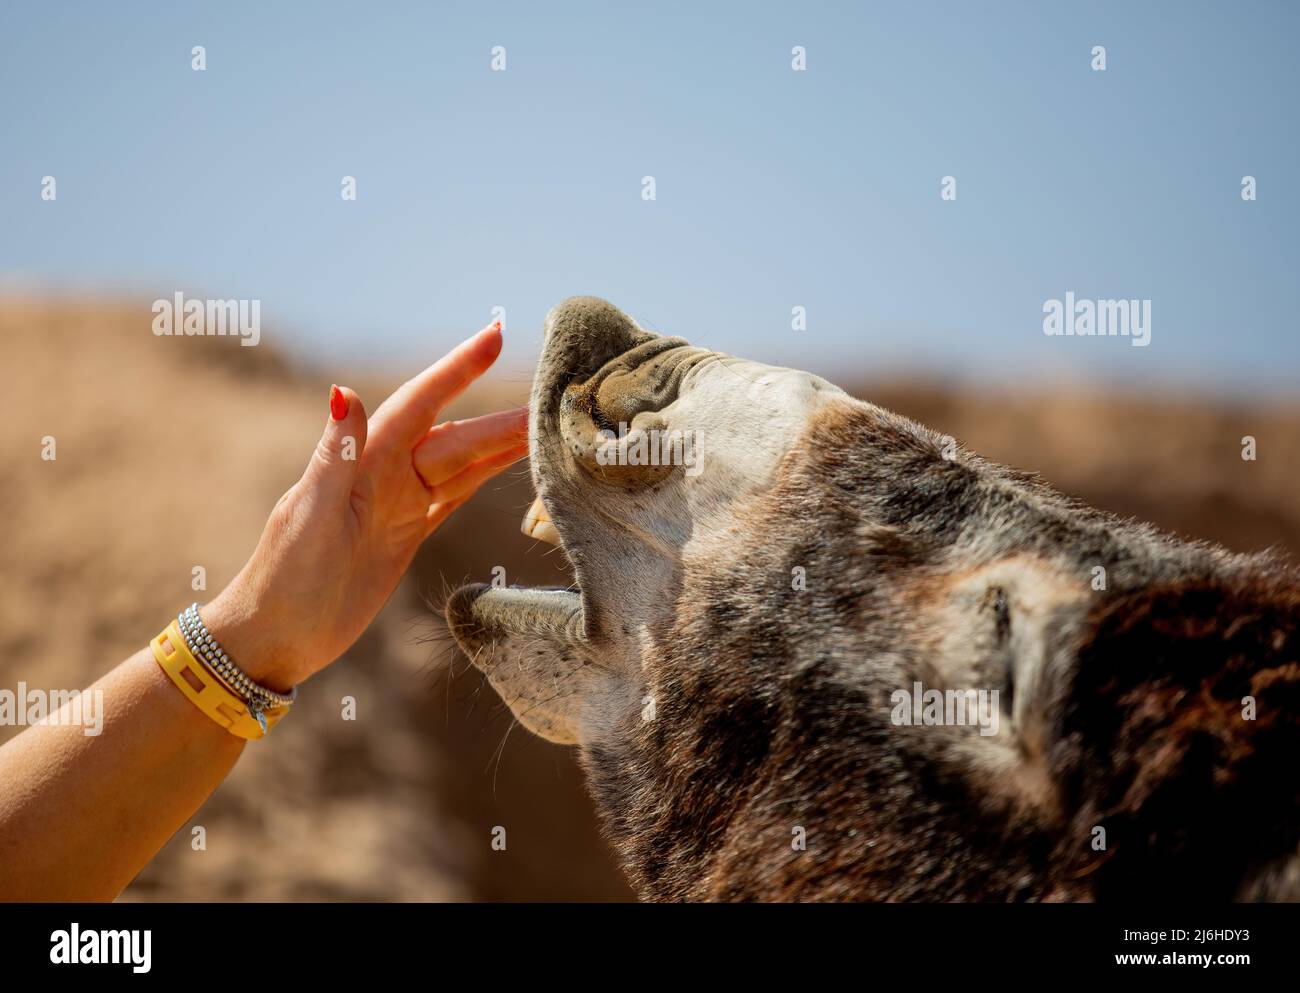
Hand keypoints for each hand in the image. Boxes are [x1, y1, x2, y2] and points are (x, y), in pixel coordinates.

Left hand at [201, 322, 526, 690]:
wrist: (275, 636)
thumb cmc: (284, 577)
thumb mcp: (309, 514)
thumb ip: (335, 454)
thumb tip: (343, 389)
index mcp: (363, 463)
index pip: (419, 404)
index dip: (457, 370)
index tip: (496, 335)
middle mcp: (385, 476)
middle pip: (457, 439)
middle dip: (503, 420)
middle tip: (554, 401)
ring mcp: (399, 504)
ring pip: (464, 464)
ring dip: (504, 445)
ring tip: (549, 425)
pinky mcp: (408, 534)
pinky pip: (456, 496)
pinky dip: (487, 479)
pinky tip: (515, 465)